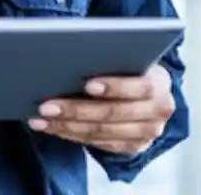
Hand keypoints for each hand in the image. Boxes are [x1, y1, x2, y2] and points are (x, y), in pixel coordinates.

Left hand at [28, 64, 173, 156]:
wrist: (149, 95)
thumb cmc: (130, 68)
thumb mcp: (130, 58)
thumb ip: (112, 57)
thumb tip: (71, 54)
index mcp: (160, 83)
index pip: (140, 87)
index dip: (114, 87)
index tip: (87, 84)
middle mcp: (158, 111)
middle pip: (113, 114)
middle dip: (76, 110)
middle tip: (46, 105)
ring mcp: (147, 134)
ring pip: (101, 132)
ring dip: (66, 125)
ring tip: (40, 117)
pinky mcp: (132, 148)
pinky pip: (97, 144)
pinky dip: (70, 135)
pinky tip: (50, 126)